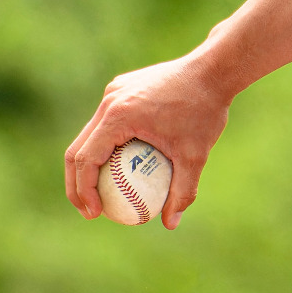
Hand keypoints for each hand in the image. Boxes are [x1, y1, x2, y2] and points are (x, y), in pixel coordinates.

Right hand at [64, 51, 231, 228]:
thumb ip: (183, 191)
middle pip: (77, 148)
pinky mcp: (122, 88)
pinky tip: (121, 166)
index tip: (95, 214)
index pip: (86, 159)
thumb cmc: (205, 111)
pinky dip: (105, 145)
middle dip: (77, 184)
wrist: (214, 68)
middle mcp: (110, 101)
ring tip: (100, 194)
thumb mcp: (196, 156)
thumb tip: (171, 224)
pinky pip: (107, 121)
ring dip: (88, 164)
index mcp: (118, 116)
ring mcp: (114, 92)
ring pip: (89, 134)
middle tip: (91, 211)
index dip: (83, 191)